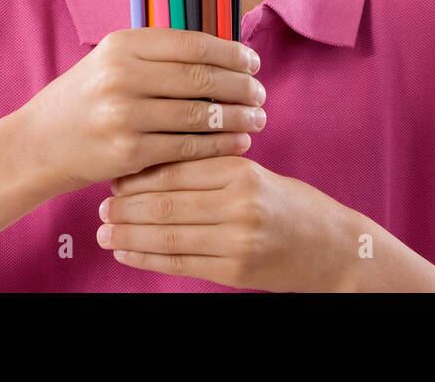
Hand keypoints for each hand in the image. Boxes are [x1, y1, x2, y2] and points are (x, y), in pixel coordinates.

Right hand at [16, 28, 266, 195]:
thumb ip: (158, 54)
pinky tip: (238, 142)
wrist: (38, 143)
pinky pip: (188, 147)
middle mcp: (122, 75)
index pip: (193, 44)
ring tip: (258, 118)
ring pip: (200, 114)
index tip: (253, 62)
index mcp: (123, 44)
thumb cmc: (85, 99)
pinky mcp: (128, 152)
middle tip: (261, 93)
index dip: (231, 53)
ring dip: (238, 117)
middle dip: (241, 87)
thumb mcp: (112, 61)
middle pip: (202, 78)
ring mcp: (124, 115)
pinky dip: (219, 144)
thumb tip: (222, 50)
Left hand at [96, 156, 356, 291]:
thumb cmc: (289, 204)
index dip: (138, 174)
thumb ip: (211, 168)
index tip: (114, 175)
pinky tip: (126, 252)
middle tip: (100, 205)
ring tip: (104, 230)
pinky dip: (147, 257)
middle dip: (125, 206)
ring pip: (167, 234)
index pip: (174, 168)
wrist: (334, 247)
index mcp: (240, 169)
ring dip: (128, 233)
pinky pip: (180, 263)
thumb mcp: (255, 173)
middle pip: (165, 202)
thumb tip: (150, 163)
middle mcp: (238, 202)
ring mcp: (237, 239)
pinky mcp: (236, 271)